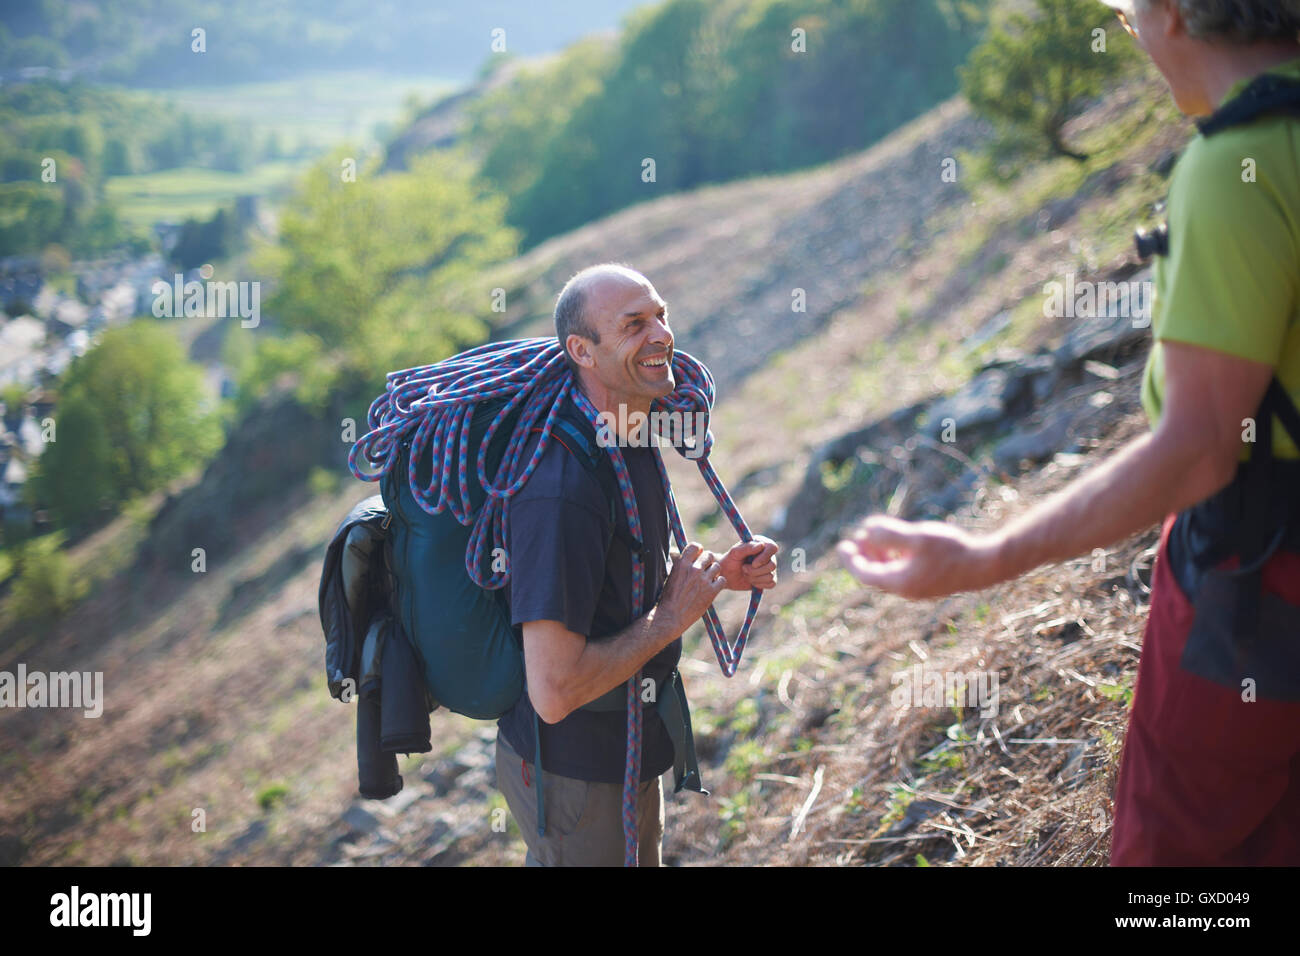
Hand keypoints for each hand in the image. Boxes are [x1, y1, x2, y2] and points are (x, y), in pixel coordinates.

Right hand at [659, 542, 726, 632]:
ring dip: (714, 572)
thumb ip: (679, 564)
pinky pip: (722, 580)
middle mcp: (694, 569)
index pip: (695, 546)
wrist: (671, 617)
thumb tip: (679, 554)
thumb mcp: (671, 576)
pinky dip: (718, 583)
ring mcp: (704, 580)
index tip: (698, 556)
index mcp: (681, 564)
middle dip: (708, 561)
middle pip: (709, 555)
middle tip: (704, 570)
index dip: (699, 551)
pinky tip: (712, 588)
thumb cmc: (668, 597)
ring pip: (717, 567)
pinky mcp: (711, 592)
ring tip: (707, 580)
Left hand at [718, 535, 778, 590]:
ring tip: (745, 574)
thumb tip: (761, 545)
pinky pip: (771, 583)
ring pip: (770, 576)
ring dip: (754, 577)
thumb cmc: (730, 560)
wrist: (726, 576)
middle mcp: (768, 555)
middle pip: (772, 565)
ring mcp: (770, 567)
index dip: (765, 557)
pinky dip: (759, 584)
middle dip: (755, 571)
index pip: (772, 547)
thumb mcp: (735, 552)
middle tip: (743, 569)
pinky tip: (751, 581)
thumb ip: (747, 547)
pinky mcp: (769, 579)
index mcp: (762, 544)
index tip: (753, 563)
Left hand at [836, 515, 1001, 599]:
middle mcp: (908, 589)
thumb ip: (889, 535)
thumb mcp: (917, 538)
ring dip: (880, 557)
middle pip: (876, 575)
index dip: (851, 560)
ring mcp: (921, 588)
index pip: (865, 574)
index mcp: (900, 582)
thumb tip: (866, 530)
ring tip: (874, 538)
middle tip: (856, 538)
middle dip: (864, 556)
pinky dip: (895, 559)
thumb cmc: (952, 550)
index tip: (842, 545)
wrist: (986, 565)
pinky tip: (899, 545)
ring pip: (890, 574)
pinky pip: (904, 573)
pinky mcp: (932, 583)